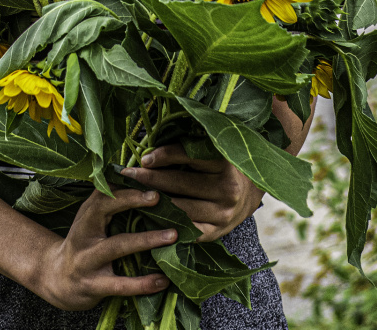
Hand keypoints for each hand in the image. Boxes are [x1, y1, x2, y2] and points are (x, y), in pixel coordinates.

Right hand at [32, 187, 176, 310]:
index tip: (149, 184)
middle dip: (132, 201)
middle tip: (159, 198)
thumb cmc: (82, 244)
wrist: (56, 280)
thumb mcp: (88, 220)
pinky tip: (162, 281)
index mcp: (85, 215)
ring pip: (116, 246)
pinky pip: (120, 284)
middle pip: (104, 211)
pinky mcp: (92, 285)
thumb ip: (106, 201)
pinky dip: (142, 284)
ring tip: (172, 237)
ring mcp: (86, 260)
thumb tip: (133, 175)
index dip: (125, 188)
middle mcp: (83, 234)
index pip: (103, 193)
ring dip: (145, 240)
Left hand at [119, 145, 263, 241]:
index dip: (164, 155)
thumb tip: (151, 143)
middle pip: (180, 184)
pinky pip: (185, 231)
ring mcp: (222, 215)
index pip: (190, 156)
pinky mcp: (216, 234)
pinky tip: (147, 217)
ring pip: (180, 209)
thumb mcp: (214, 150)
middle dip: (150, 178)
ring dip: (153, 202)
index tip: (143, 157)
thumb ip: (190, 146)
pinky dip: (165, 224)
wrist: (249, 192)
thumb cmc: (223, 165)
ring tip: (131, 195)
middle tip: (127, 175)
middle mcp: (227, 190)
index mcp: (226, 164)